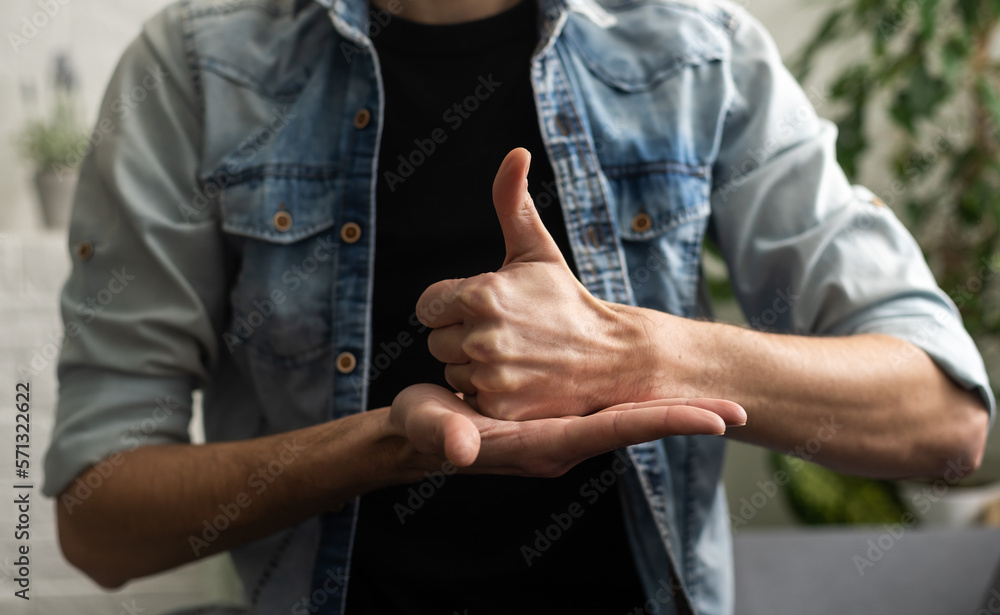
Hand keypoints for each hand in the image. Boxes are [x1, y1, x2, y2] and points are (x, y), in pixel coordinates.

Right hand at [387, 384, 746, 475]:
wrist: (420, 432)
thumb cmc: (423, 430)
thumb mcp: (430, 427)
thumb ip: (446, 436)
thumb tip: (463, 448)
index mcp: (544, 443)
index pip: (616, 432)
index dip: (664, 422)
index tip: (714, 419)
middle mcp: (563, 440)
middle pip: (635, 425)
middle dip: (685, 417)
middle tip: (740, 408)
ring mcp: (564, 428)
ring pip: (628, 416)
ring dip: (669, 406)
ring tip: (718, 396)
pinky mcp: (558, 412)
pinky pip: (610, 407)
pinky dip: (640, 399)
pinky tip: (659, 384)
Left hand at [416, 147, 649, 419]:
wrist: (612, 357)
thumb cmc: (566, 300)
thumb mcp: (537, 250)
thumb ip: (513, 201)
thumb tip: (516, 152)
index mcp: (483, 293)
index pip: (429, 306)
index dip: (452, 307)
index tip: (484, 309)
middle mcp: (483, 336)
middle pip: (436, 342)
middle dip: (462, 337)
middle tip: (506, 334)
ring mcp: (492, 376)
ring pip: (452, 371)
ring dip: (474, 367)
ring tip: (515, 357)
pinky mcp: (500, 409)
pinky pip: (468, 400)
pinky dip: (487, 396)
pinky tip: (518, 382)